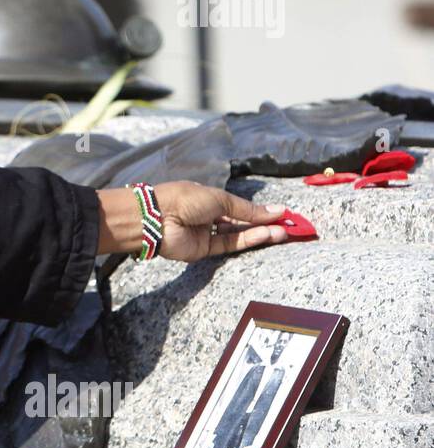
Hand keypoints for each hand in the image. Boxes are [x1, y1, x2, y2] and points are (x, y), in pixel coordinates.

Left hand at [97, 181, 289, 261]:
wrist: (157, 218)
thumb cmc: (185, 199)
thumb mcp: (220, 199)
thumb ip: (248, 209)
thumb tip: (277, 210)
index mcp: (207, 198)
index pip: (238, 205)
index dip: (259, 210)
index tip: (283, 213)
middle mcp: (207, 216)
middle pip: (241, 222)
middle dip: (264, 223)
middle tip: (289, 226)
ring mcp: (206, 233)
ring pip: (238, 235)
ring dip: (261, 233)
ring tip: (284, 232)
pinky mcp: (203, 250)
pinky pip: (229, 245)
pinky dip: (248, 240)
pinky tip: (267, 235)